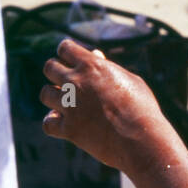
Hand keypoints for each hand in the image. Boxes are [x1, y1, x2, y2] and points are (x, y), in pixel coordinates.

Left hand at [39, 39, 179, 174]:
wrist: (142, 139)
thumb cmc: (142, 108)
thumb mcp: (129, 80)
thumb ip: (108, 67)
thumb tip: (95, 55)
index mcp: (92, 65)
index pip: (65, 48)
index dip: (67, 53)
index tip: (71, 61)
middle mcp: (76, 82)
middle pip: (50, 67)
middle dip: (56, 73)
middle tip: (67, 83)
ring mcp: (70, 105)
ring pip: (45, 93)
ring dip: (54, 97)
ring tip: (68, 104)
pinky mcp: (69, 128)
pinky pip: (47, 123)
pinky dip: (53, 123)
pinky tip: (65, 124)